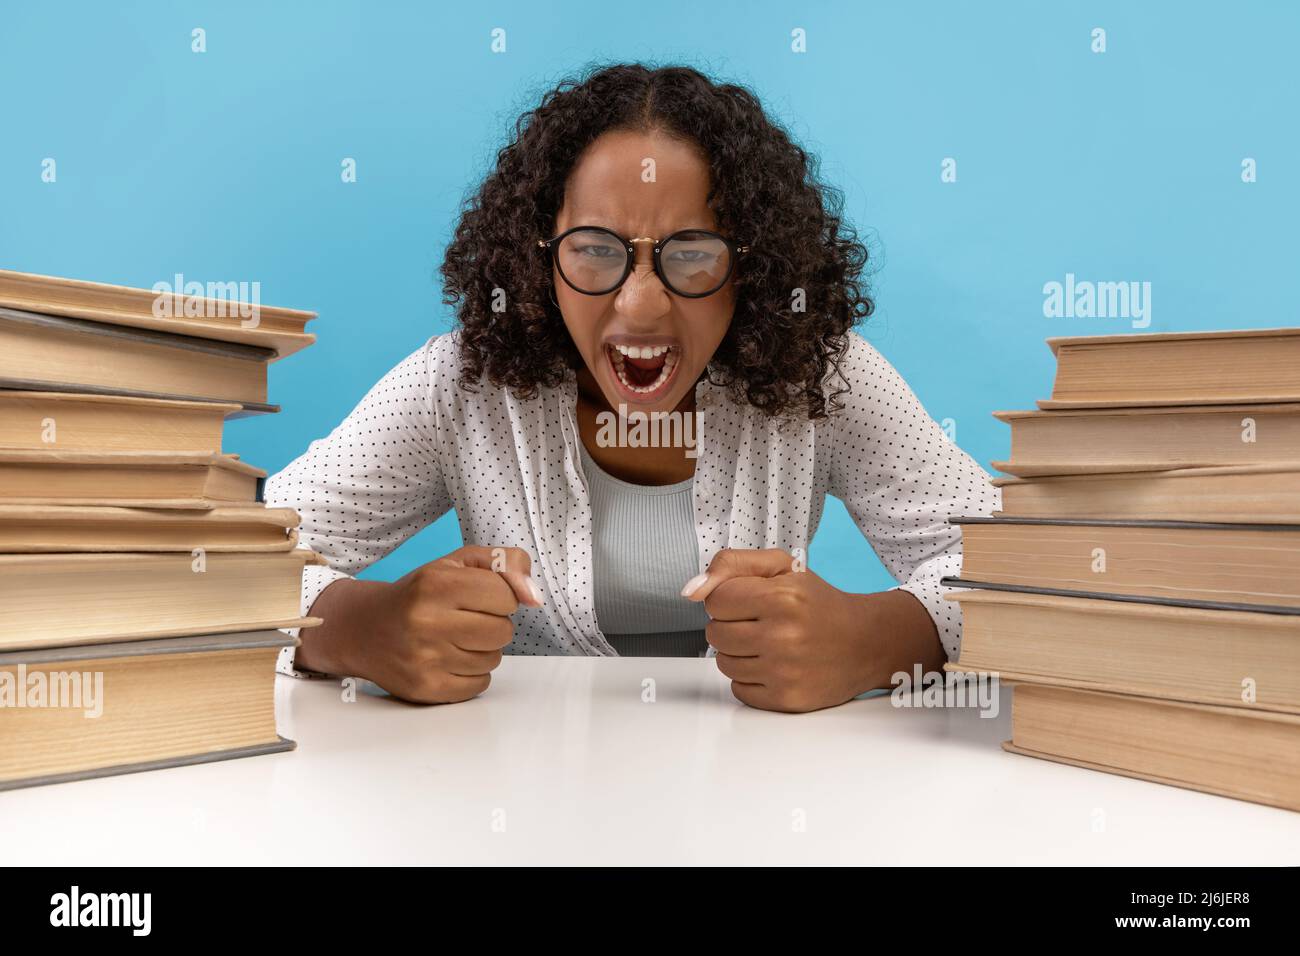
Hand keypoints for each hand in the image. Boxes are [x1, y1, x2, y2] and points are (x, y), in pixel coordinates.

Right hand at [303, 545, 541, 703]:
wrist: (363, 629)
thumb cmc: (419, 593)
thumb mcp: (457, 563)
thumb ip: (505, 563)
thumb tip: (534, 596)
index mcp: (436, 585)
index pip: (507, 597)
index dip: (499, 596)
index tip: (477, 596)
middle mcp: (428, 622)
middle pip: (503, 631)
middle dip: (493, 623)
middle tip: (467, 619)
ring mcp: (426, 660)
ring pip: (493, 659)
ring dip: (483, 649)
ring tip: (454, 638)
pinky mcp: (426, 689)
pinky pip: (479, 685)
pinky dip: (472, 673)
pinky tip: (449, 659)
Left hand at [682, 549, 940, 712]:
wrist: (865, 642)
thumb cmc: (819, 603)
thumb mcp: (782, 567)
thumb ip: (731, 565)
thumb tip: (691, 590)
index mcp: (782, 597)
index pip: (715, 600)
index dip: (728, 598)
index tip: (750, 599)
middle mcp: (783, 636)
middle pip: (714, 633)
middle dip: (731, 625)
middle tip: (760, 622)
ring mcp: (784, 672)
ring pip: (723, 663)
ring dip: (738, 652)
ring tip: (768, 643)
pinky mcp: (786, 699)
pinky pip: (738, 690)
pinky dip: (749, 678)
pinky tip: (772, 665)